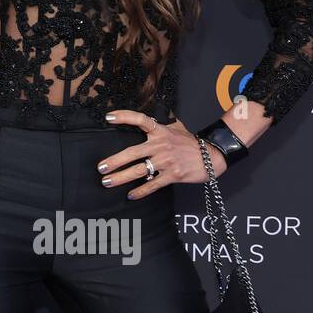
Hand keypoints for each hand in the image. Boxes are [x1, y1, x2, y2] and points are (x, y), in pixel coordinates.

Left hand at [99, 110, 228, 199]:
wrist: (212, 156)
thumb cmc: (191, 143)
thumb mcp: (176, 128)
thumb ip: (160, 124)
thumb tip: (146, 119)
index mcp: (160, 131)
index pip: (140, 120)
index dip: (124, 117)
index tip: (108, 117)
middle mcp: (161, 145)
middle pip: (132, 152)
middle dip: (114, 161)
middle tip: (100, 168)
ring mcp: (167, 161)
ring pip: (139, 170)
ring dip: (121, 177)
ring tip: (107, 182)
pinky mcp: (173, 175)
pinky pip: (153, 185)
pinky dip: (141, 191)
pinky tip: (131, 195)